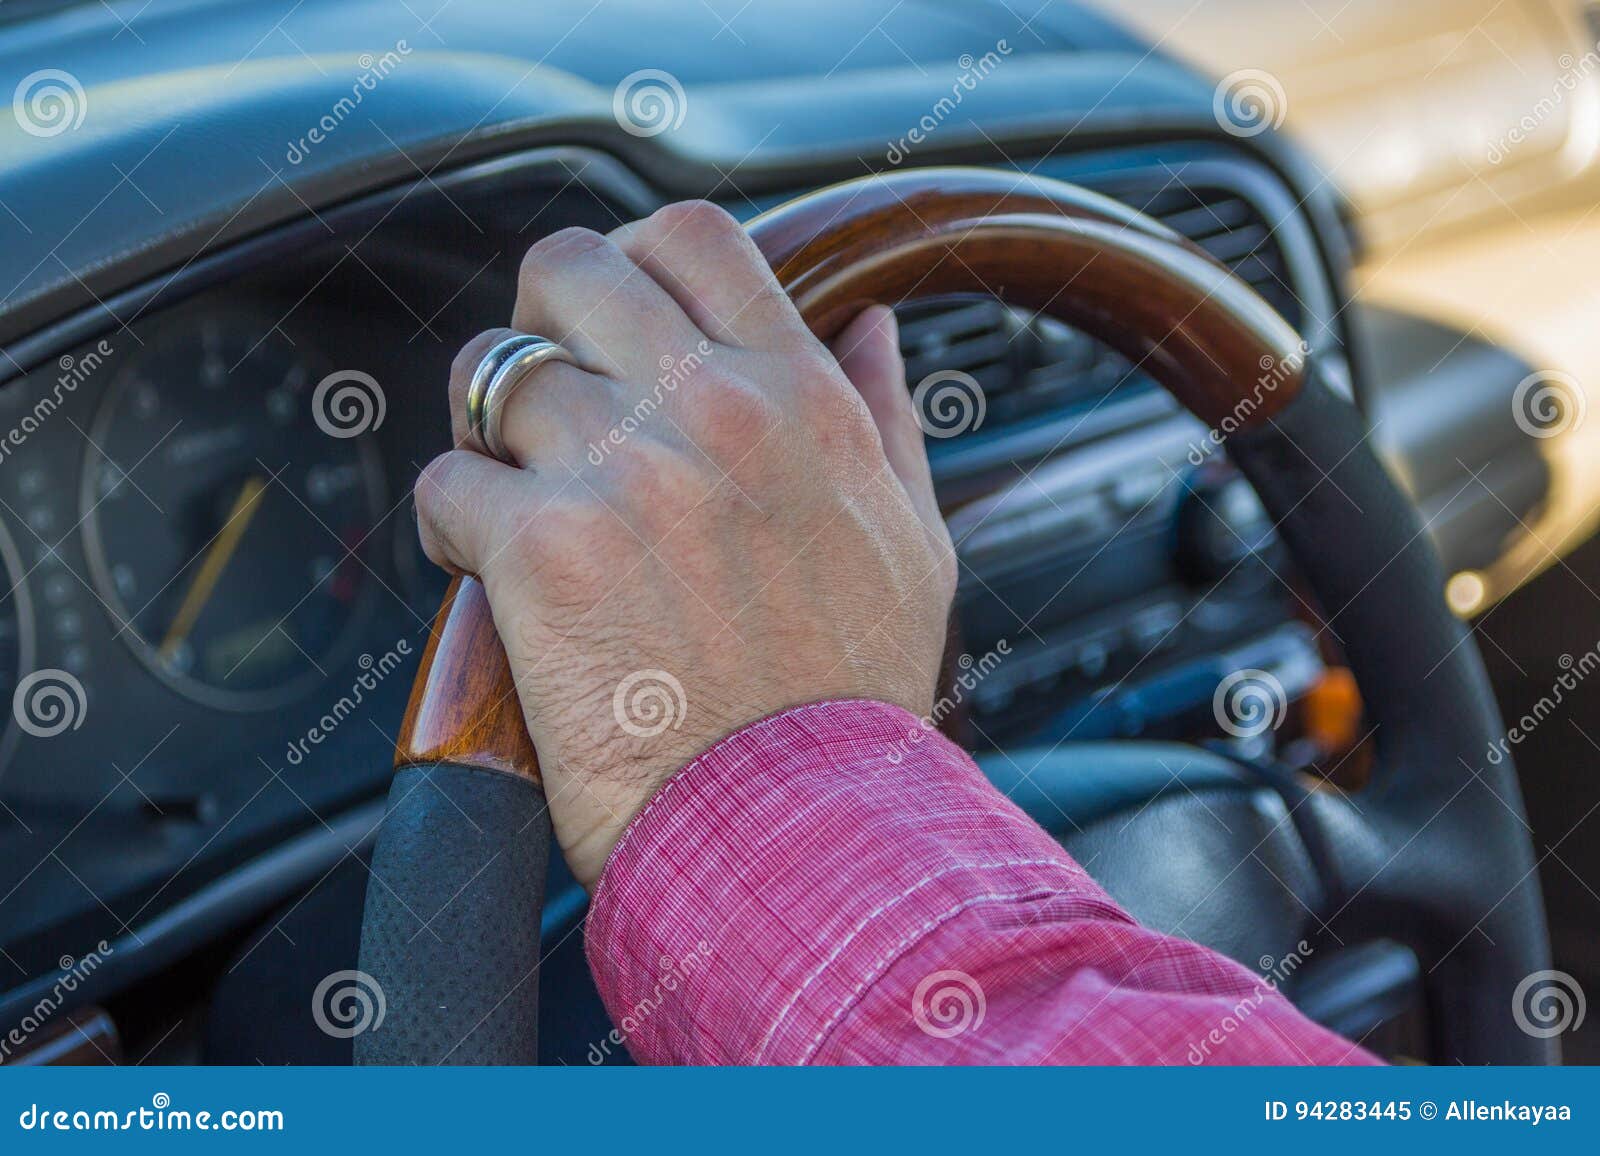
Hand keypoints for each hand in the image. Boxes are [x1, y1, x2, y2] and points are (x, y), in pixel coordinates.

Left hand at [414, 201, 955, 888]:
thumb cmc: (853, 700)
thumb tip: (870, 326)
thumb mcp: (912, 541)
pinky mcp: (538, 551)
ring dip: (494, 430)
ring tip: (522, 494)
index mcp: (798, 398)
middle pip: (570, 269)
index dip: (637, 254)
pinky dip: (453, 523)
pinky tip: (496, 571)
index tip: (621, 306)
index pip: (694, 236)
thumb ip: (885, 417)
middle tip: (548, 385)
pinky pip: (446, 482)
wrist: (796, 831)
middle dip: (543, 315)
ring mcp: (617, 473)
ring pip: (492, 373)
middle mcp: (707, 412)